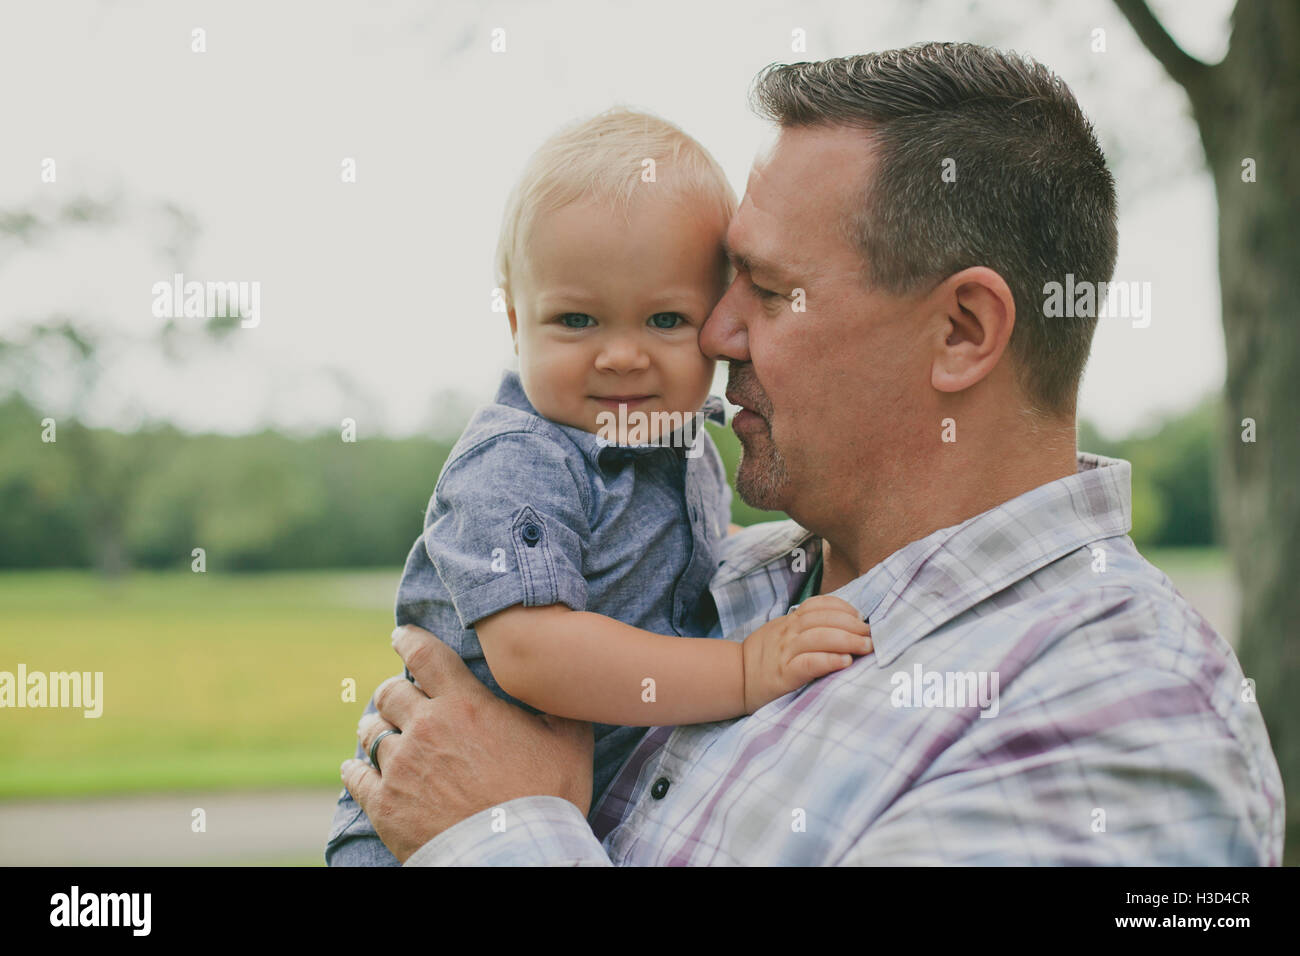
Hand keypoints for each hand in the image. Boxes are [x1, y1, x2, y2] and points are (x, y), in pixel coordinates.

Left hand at [341, 625, 594, 861]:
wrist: (516, 854)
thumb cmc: (546, 798)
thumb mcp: (568, 742)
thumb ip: (558, 707)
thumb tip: (558, 685)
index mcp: (464, 704)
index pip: (425, 655)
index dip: (409, 640)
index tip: (401, 636)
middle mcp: (425, 728)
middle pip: (390, 692)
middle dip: (393, 689)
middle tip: (398, 694)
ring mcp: (401, 768)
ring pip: (371, 734)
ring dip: (375, 728)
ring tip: (378, 731)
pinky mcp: (385, 806)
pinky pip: (357, 777)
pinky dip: (355, 769)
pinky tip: (354, 769)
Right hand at [741, 595, 871, 713]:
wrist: (735, 679)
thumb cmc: (765, 659)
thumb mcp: (782, 635)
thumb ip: (806, 628)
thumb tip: (843, 626)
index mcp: (790, 622)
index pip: (818, 605)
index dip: (843, 608)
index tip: (861, 617)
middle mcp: (788, 633)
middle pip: (823, 620)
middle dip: (852, 625)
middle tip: (871, 635)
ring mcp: (785, 653)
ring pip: (819, 637)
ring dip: (847, 639)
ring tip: (866, 647)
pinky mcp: (784, 675)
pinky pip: (809, 663)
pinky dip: (829, 660)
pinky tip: (845, 662)